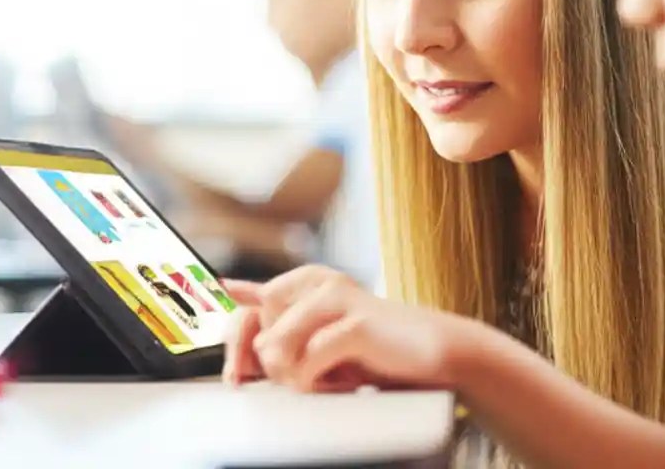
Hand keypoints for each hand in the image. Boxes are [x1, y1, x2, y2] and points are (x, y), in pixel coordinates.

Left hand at [221, 266, 465, 392]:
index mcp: (305, 281)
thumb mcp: (320, 335)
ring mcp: (336, 298)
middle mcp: (317, 281)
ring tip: (327, 381)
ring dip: (294, 376)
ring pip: (277, 346)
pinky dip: (318, 381)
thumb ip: (280, 317)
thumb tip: (229, 292)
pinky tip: (343, 382)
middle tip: (297, 383)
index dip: (234, 349)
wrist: (434, 355)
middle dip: (265, 366)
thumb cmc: (377, 348)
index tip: (238, 380)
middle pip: (253, 326)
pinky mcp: (356, 322)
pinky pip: (309, 359)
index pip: (243, 311)